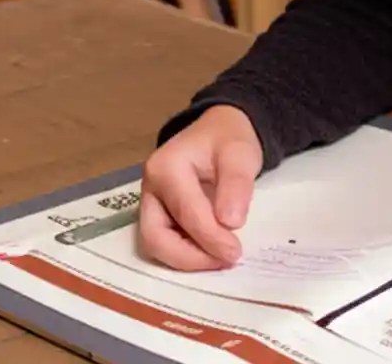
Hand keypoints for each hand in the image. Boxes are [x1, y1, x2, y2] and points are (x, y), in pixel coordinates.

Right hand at [138, 104, 263, 270]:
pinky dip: (186, 253)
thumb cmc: (228, 140)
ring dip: (186, 259)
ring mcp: (150, 203)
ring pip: (155, 244)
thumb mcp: (240, 154)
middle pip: (155, 237)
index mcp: (166, 167)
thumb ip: (236, 184)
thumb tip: (230, 223)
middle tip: (224, 260)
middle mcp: (150, 187)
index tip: (235, 253)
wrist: (220, 131)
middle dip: (189, 257)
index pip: (185, 213)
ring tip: (219, 257)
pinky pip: (165, 242)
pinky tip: (211, 251)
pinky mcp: (158, 215)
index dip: (210, 238)